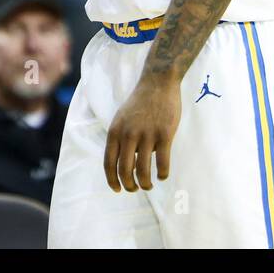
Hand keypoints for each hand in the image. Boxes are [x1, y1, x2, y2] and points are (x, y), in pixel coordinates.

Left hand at [104, 74, 181, 191]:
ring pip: (143, 170)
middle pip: (125, 170)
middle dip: (129, 185)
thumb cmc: (140, 103)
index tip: (117, 189)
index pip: (108, 163)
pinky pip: (162, 162)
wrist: (157, 83)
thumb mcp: (121, 119)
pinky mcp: (164, 134)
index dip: (112, 180)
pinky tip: (162, 176)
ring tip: (148, 186)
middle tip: (135, 189)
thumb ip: (120, 139)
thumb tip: (124, 165)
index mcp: (115, 131)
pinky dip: (162, 174)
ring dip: (145, 183)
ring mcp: (147, 135)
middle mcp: (128, 135)